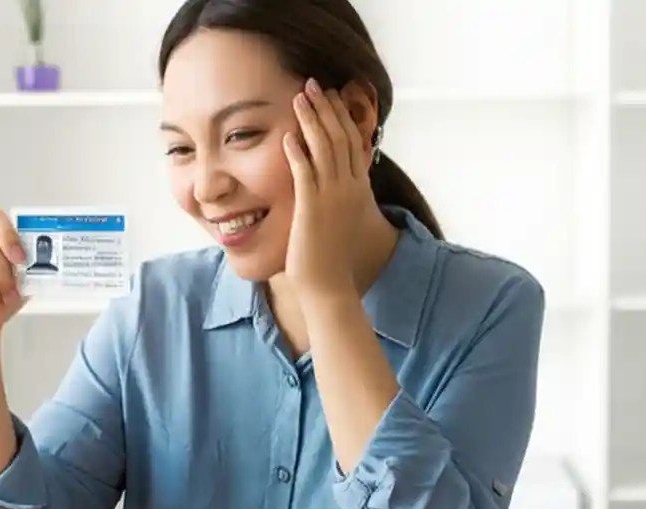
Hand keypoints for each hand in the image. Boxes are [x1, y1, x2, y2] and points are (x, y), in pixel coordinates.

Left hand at [281, 78, 376, 298]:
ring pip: (324, 149)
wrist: (329, 286)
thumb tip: (333, 185)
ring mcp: (332, 198)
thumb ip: (338, 197)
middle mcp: (349, 189)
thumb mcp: (340, 220)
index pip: (353, 141)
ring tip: (299, 97)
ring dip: (311, 120)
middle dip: (326, 107)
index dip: (341, 115)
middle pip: (340, 137)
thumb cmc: (330, 257)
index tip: (331, 95)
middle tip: (313, 84)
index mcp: (357, 189)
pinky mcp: (312, 209)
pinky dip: (298, 152)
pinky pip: (305, 173)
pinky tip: (287, 135)